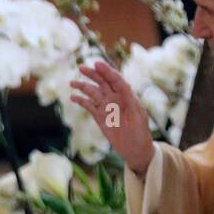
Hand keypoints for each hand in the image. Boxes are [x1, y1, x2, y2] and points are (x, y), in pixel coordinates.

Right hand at [70, 60, 155, 175]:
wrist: (135, 149)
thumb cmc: (141, 132)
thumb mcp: (138, 116)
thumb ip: (131, 101)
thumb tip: (125, 87)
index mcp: (127, 95)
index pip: (115, 79)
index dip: (106, 71)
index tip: (97, 64)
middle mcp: (116, 98)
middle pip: (102, 82)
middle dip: (92, 74)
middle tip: (81, 68)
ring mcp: (107, 107)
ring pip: (93, 93)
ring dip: (83, 86)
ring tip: (72, 83)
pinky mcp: (99, 117)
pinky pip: (89, 106)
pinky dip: (81, 101)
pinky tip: (73, 97)